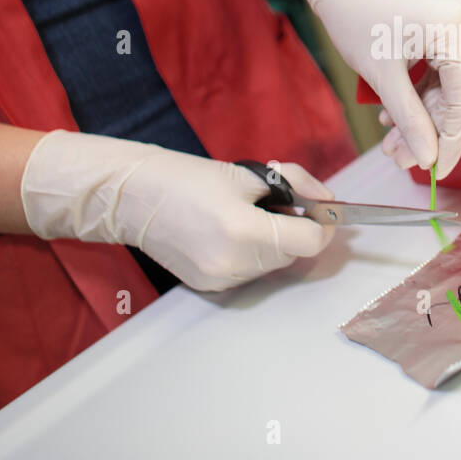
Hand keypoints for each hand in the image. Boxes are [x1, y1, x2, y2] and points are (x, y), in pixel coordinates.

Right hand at [19, 131, 335, 290]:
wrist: (133, 197)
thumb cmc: (187, 178)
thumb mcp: (250, 173)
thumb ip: (296, 185)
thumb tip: (327, 200)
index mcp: (246, 231)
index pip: (310, 242)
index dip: (323, 224)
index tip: (320, 210)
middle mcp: (235, 263)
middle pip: (293, 254)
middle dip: (296, 230)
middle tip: (280, 204)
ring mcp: (221, 279)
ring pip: (272, 264)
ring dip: (274, 242)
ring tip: (249, 216)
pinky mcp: (209, 286)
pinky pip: (249, 271)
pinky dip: (252, 253)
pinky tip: (230, 232)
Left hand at [284, 0, 460, 177]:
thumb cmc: (356, 15)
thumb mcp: (382, 77)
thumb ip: (410, 120)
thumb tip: (429, 159)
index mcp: (456, 29)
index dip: (451, 142)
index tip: (437, 173)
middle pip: (456, 96)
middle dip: (428, 131)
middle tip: (401, 159)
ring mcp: (460, 22)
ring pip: (447, 87)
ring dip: (421, 116)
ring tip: (392, 143)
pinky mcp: (449, 26)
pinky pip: (441, 71)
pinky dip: (420, 95)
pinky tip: (394, 116)